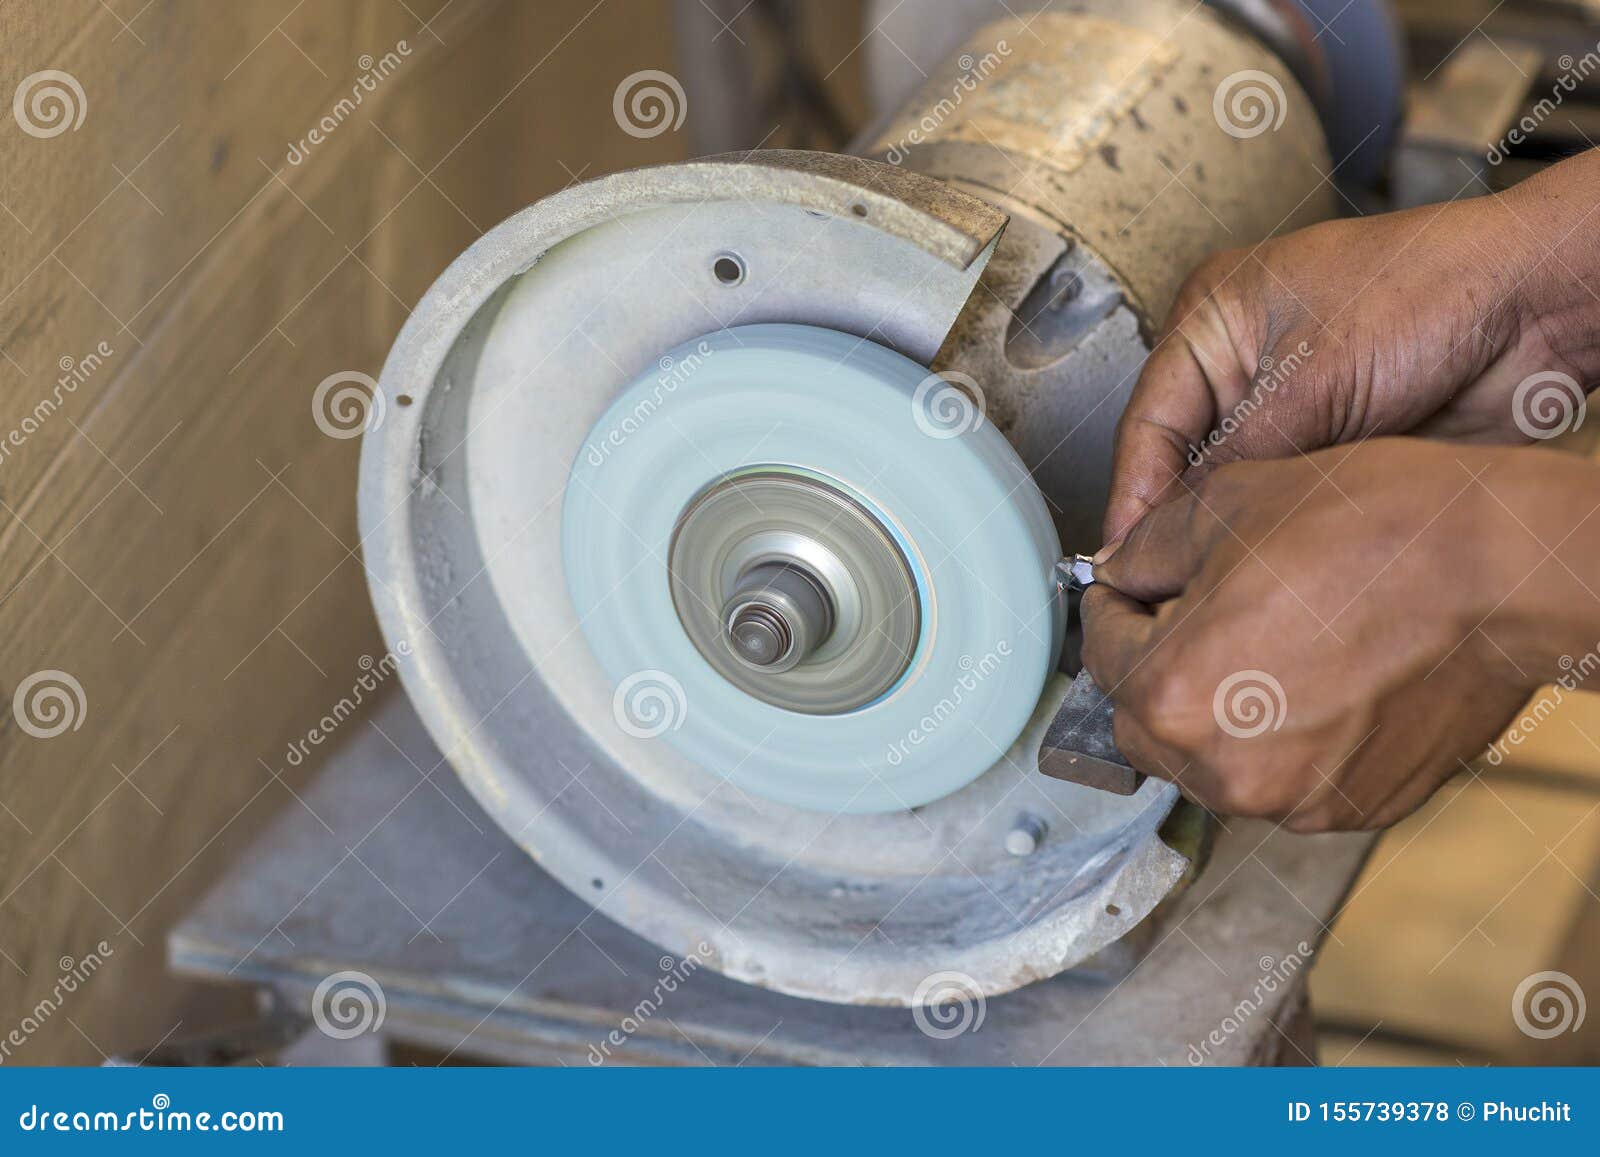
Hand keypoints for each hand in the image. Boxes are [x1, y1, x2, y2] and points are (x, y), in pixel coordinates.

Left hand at [1081, 439, 1599, 831]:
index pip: (1099, 654)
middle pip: (1143, 722)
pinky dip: (1282, 739)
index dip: (1113, 609)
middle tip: (1194, 614)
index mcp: (1172, 694)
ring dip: (1216, 710)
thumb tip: (1116, 572)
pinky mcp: (1350, 809)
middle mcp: (1223, 768)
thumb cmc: (1375, 533)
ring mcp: (1291, 799)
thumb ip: (1146, 551)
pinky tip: (1317, 681)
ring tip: (1266, 643)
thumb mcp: (1227, 507)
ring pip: (1210, 759)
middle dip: (1154, 668)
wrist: (1502, 572)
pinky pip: (1281, 779)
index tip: (1129, 591)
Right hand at [1102, 151, 1599, 545]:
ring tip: (1205, 580)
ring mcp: (1287, 408)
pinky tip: (1260, 563)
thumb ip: (1235, 456)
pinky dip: (1271, 530)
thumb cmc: (1434, 288)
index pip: (1148, 420)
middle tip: (1157, 579)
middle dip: (1172, 517)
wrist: (1537, 311)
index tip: (1121, 553)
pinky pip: (1280, 502)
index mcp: (1214, 318)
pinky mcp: (1328, 446)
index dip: (1134, 493)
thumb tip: (1174, 523)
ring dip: (1225, 527)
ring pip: (1230, 488)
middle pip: (1179, 459)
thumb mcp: (1312, 377)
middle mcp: (1242, 366)